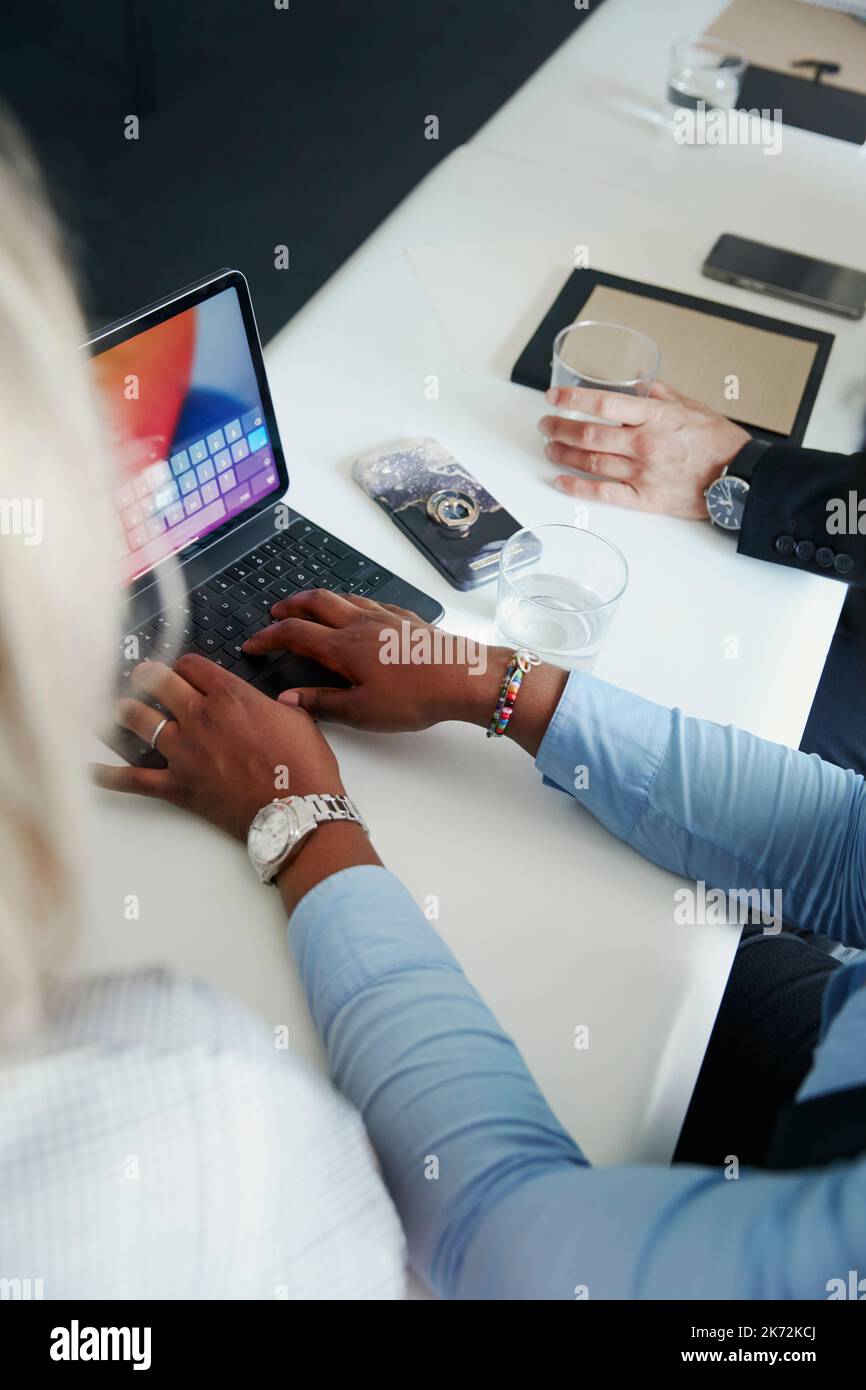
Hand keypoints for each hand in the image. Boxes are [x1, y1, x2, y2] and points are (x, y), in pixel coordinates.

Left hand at [92, 653, 344, 841]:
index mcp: (231, 696)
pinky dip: (109, 775)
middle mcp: (201, 717)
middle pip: (159, 683)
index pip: (192, 666)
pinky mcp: (178, 785)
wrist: (298, 811)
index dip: (185, 665)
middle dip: (147, 676)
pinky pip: (133, 779)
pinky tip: (91, 770)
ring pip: (140, 721)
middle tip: (140, 676)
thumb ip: (276, 705)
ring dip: (126, 711)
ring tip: (120, 708)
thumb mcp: (298, 720)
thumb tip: (274, 704)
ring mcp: (185, 751)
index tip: (183, 670)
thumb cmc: (304, 768)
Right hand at [243, 590, 488, 729]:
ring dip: (319, 599)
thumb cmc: (414, 697)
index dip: (268, 637)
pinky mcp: (407, 619)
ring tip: (309, 606)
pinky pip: (372, 602)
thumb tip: (286, 698)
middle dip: (290, 605)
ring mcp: (385, 617)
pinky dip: (354, 602)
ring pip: (344, 597)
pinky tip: (360, 610)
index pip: (294, 633)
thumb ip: (321, 702)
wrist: (464, 677)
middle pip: (315, 602)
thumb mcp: (361, 711)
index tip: (252, 644)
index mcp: (343, 647)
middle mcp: (360, 624)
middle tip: (275, 612)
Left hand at [539, 381, 750, 517]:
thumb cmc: (718, 442)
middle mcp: (644, 444)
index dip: (572, 399)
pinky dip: (577, 488)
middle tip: (546, 424)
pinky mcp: (644, 499)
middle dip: (560, 428)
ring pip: (591, 462)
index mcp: (654, 417)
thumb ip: (660, 394)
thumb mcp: (691, 406)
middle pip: (589, 434)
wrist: (738, 477)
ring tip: (550, 447)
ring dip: (564, 454)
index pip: (603, 403)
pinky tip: (561, 481)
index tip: (554, 397)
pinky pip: (603, 494)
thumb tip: (637, 383)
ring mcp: (642, 473)